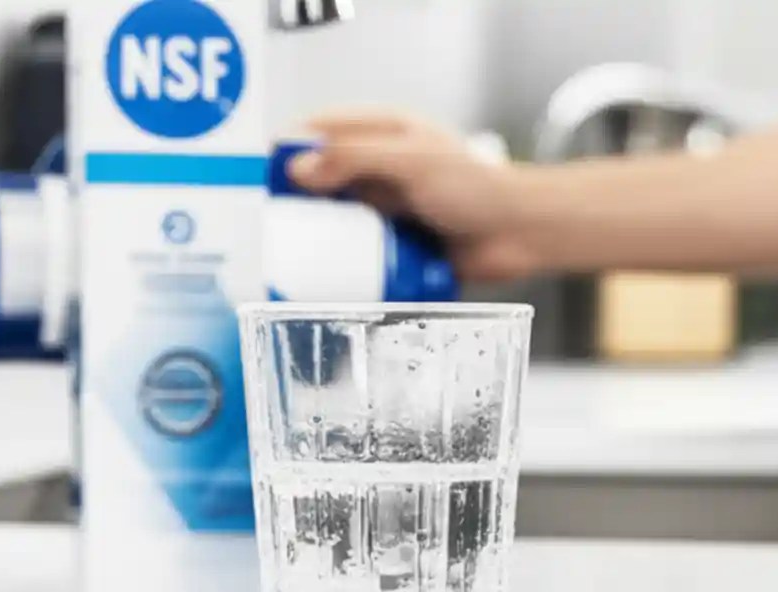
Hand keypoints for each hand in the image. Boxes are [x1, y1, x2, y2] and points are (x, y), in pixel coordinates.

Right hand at [288, 114, 538, 282]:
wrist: (520, 235)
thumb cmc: (479, 189)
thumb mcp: (411, 162)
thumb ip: (356, 159)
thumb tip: (299, 169)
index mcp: (383, 132)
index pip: (319, 129)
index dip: (286, 148)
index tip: (257, 173)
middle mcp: (379, 168)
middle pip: (318, 177)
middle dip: (291, 197)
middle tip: (263, 221)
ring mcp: (385, 207)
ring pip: (332, 217)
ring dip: (312, 233)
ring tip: (280, 253)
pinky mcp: (393, 243)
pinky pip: (354, 251)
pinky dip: (337, 261)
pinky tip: (318, 276)